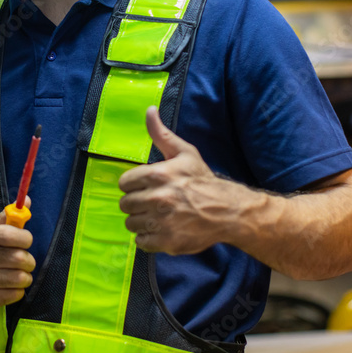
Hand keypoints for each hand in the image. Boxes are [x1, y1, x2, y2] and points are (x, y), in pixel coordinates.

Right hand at [0, 197, 35, 314]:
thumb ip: (8, 217)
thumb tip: (28, 201)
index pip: (10, 235)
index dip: (25, 238)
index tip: (26, 242)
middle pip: (18, 258)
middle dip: (28, 260)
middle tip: (26, 262)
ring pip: (18, 278)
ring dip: (25, 277)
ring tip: (20, 275)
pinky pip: (13, 295)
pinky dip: (18, 291)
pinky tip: (10, 287)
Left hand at [118, 106, 238, 254]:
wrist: (227, 210)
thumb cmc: (202, 180)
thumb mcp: (184, 153)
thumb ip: (161, 134)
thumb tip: (149, 110)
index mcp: (158, 175)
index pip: (124, 183)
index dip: (132, 185)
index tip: (144, 187)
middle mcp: (158, 199)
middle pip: (125, 204)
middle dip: (136, 203)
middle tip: (151, 202)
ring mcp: (162, 222)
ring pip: (131, 224)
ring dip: (141, 221)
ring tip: (156, 216)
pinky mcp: (167, 242)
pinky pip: (141, 242)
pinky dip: (148, 238)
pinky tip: (160, 230)